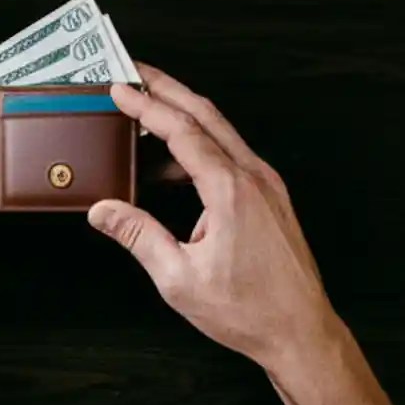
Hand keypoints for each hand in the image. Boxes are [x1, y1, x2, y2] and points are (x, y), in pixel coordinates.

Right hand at [88, 64, 394, 404]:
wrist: (301, 332)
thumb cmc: (248, 311)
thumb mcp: (178, 279)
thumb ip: (138, 236)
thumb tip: (103, 211)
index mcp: (230, 191)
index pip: (182, 131)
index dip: (147, 106)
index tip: (120, 88)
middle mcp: (254, 178)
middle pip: (206, 114)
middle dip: (167, 88)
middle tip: (135, 71)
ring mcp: (267, 185)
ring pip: (221, 131)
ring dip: (184, 114)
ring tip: (147, 111)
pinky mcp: (271, 197)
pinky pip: (231, 155)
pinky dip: (201, 143)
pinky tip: (176, 161)